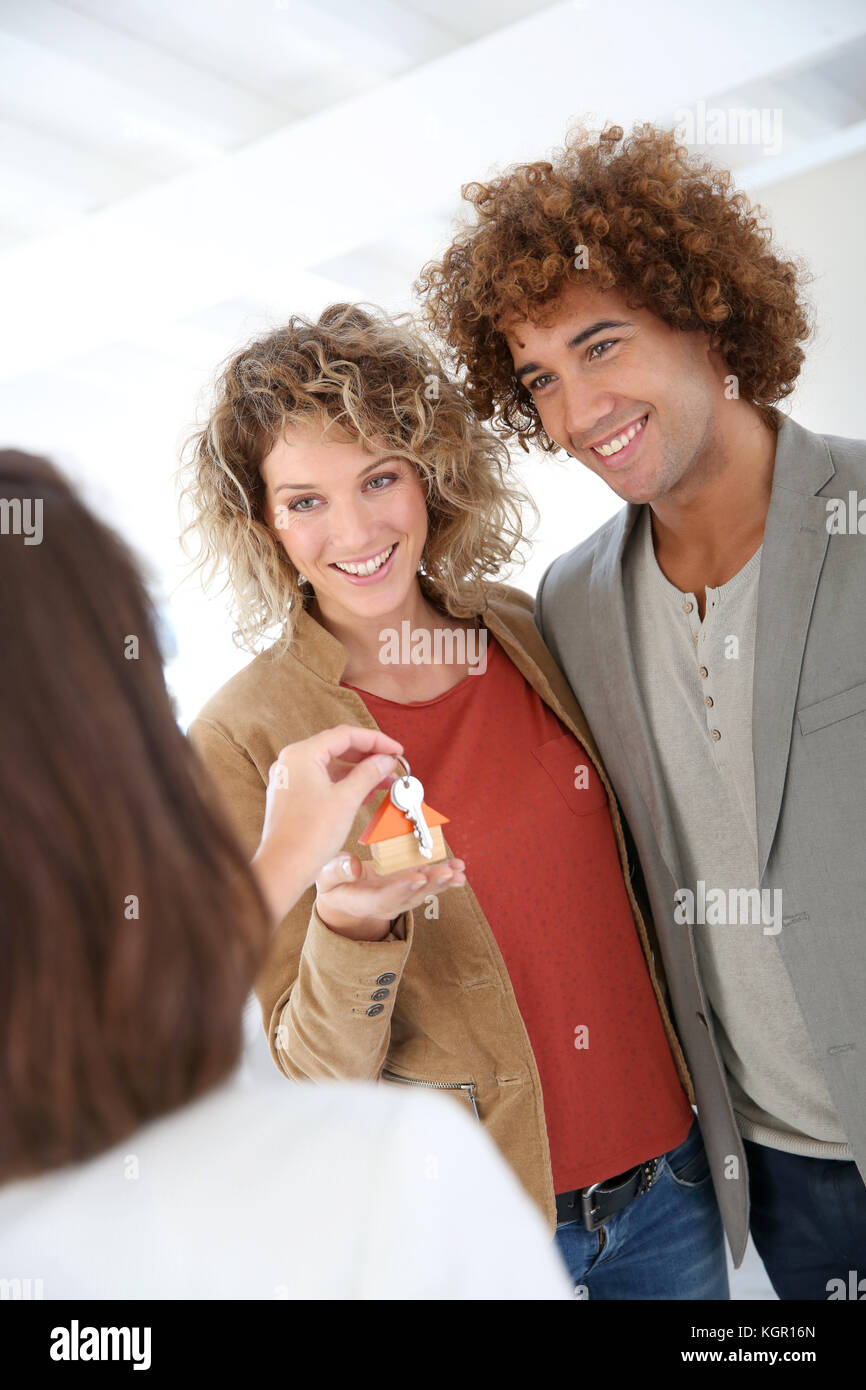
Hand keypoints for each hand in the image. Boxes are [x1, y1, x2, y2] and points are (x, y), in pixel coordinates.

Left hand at [251, 724, 404, 922]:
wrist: (283, 869)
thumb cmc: (310, 834)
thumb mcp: (347, 800)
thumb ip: (369, 774)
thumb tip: (386, 761)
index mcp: (302, 754)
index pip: (345, 735)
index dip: (376, 740)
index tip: (397, 750)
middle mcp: (292, 761)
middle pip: (337, 747)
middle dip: (368, 756)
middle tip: (392, 765)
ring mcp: (290, 779)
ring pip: (331, 765)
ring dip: (358, 771)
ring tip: (385, 781)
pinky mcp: (292, 796)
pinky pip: (322, 781)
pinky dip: (344, 783)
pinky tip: (365, 793)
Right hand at [314, 853, 466, 941]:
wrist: (344, 897)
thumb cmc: (333, 884)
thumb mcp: (325, 876)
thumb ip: (338, 871)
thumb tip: (355, 867)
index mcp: (364, 902)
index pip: (385, 898)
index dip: (402, 889)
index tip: (417, 877)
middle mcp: (387, 904)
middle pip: (411, 897)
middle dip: (430, 884)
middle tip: (446, 873)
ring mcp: (400, 897)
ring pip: (424, 891)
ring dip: (443, 881)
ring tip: (459, 871)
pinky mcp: (408, 887)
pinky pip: (428, 882)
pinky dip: (445, 876)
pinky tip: (459, 868)